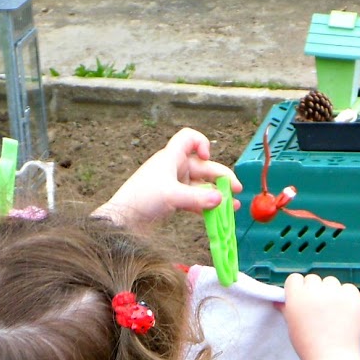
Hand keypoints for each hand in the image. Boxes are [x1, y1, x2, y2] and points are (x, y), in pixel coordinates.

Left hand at [92, 128, 241, 229]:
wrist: (122, 222)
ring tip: (232, 207)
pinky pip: (195, 200)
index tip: (207, 157)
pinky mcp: (172, 201)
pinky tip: (217, 216)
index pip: (188, 138)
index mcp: (171, 157)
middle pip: (203, 167)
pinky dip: (206, 207)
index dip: (201, 142)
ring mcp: (173, 185)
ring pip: (201, 186)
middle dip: (220, 177)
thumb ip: (198, 198)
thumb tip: (221, 200)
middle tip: (236, 190)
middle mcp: (173, 169)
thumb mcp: (172, 196)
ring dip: (216, 194)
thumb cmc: (141, 200)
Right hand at [281, 272, 359, 359]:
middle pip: (313, 279)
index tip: (303, 300)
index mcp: (296, 297)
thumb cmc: (308, 346)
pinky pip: (348, 288)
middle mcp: (315, 291)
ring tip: (333, 311)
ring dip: (331, 292)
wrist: (332, 359)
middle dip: (315, 290)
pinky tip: (344, 311)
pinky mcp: (353, 297)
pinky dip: (347, 296)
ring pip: (331, 281)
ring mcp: (335, 293)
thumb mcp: (292, 326)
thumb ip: (287, 309)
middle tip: (318, 309)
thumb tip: (279, 300)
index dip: (298, 289)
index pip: (295, 278)